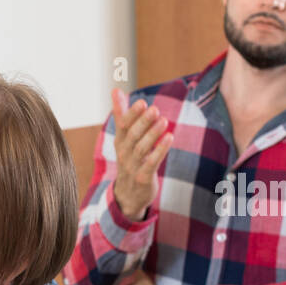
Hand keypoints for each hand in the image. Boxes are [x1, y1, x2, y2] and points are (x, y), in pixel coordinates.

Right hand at [110, 88, 172, 220]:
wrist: (128, 195)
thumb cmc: (129, 159)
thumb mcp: (124, 138)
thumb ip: (122, 114)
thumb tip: (116, 90)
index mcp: (120, 142)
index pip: (122, 126)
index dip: (131, 115)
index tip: (141, 102)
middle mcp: (124, 154)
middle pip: (132, 136)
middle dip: (143, 122)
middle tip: (154, 109)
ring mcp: (133, 167)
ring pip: (141, 149)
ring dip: (152, 135)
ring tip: (164, 121)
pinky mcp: (143, 178)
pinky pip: (150, 164)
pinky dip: (159, 151)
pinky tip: (169, 137)